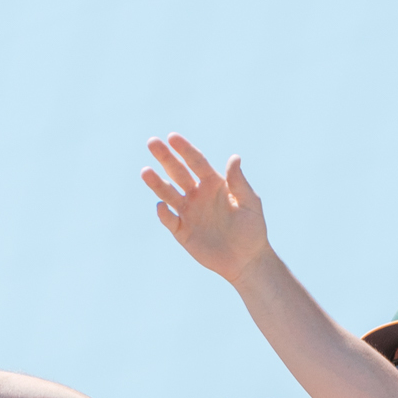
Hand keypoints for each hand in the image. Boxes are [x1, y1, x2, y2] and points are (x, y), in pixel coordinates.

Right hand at [141, 135, 269, 283]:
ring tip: (145, 171)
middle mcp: (198, 195)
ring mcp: (188, 212)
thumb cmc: (252, 229)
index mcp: (214, 184)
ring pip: (168, 193)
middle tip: (152, 142)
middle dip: (165, 158)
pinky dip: (164, 213)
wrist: (247, 260)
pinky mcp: (182, 231)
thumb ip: (239, 182)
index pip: (197, 162)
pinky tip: (162, 206)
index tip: (172, 137)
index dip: (185, 150)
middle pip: (178, 172)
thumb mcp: (250, 203)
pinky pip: (169, 220)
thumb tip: (234, 157)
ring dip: (157, 183)